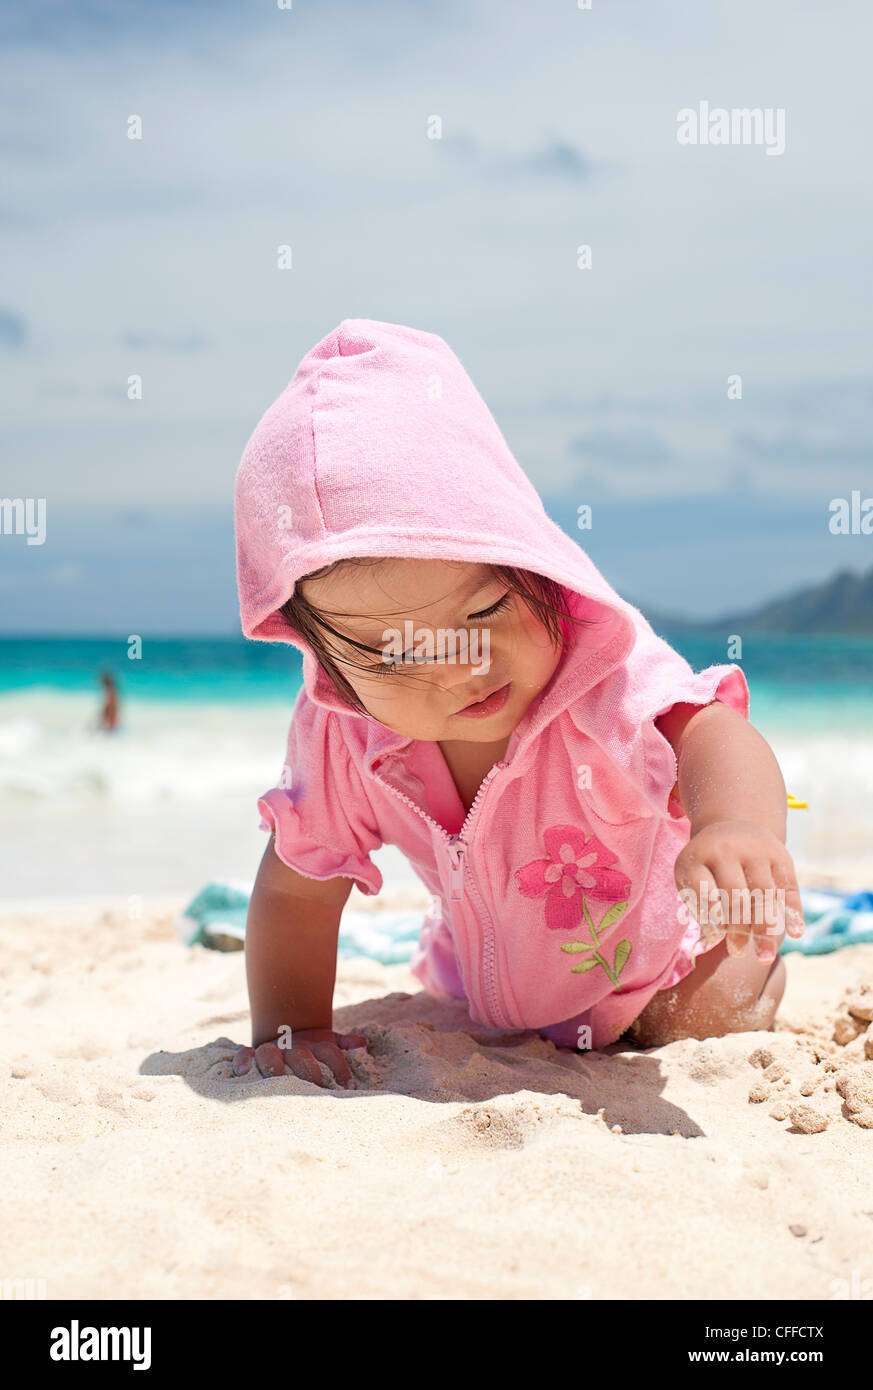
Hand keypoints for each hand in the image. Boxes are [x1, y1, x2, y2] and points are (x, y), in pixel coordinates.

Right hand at [232, 1027, 367, 1088]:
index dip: (341, 1068)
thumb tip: (362, 1043)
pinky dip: (242, 1061)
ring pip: (270, 1055)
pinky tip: (241, 1072)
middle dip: (310, 1073)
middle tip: (318, 1089)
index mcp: (316, 1044)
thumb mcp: (331, 1042)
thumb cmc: (313, 1048)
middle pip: (301, 1057)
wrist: (287, 1029)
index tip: (349, 1087)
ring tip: (279, 1082)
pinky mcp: (253, 1054)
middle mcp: (294, 1047)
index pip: (330, 1053)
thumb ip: (345, 1044)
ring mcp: (272, 1049)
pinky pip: (243, 1054)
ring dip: (274, 1068)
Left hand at [674, 819, 804, 960]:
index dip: (711, 918)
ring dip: (766, 929)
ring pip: (764, 894)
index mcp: (698, 857)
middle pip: (736, 897)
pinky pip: (788, 887)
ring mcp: (755, 851)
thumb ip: (699, 906)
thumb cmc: (707, 865)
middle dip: (739, 930)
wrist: (731, 826)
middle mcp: (726, 850)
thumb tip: (714, 939)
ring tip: (764, 957)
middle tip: (737, 954)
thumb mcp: (692, 878)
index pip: (705, 892)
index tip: (716, 938)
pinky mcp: (780, 855)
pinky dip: (793, 912)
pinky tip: (795, 934)